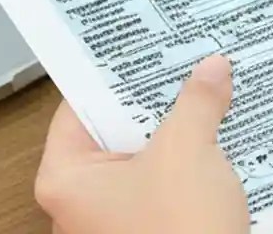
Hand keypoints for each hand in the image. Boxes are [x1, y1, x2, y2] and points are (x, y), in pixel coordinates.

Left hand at [35, 56, 249, 233]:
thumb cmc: (180, 233)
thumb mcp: (189, 151)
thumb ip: (197, 104)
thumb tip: (209, 72)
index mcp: (63, 179)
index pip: (78, 110)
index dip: (111, 80)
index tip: (138, 57)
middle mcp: (75, 207)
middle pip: (111, 136)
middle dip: (149, 110)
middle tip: (178, 74)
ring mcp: (108, 227)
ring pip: (138, 166)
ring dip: (170, 141)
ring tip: (199, 104)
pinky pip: (156, 192)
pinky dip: (179, 172)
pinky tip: (209, 150)